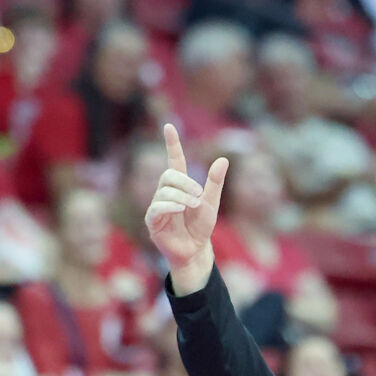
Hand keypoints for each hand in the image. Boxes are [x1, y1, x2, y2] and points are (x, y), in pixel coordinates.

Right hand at [145, 123, 227, 294]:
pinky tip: (181, 209)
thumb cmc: (201, 227)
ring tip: (194, 206)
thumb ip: (215, 182)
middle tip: (199, 196)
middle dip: (185, 182)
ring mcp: (157, 206)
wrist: (195, 250)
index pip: (174, 160)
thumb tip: (223, 159)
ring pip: (165, 190)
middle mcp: (165, 193)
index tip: (169, 126)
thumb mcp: (211, 203)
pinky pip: (158, 207)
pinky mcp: (153, 221)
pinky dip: (171, 205)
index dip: (172, 144)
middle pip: (169, 175)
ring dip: (182, 196)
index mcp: (179, 186)